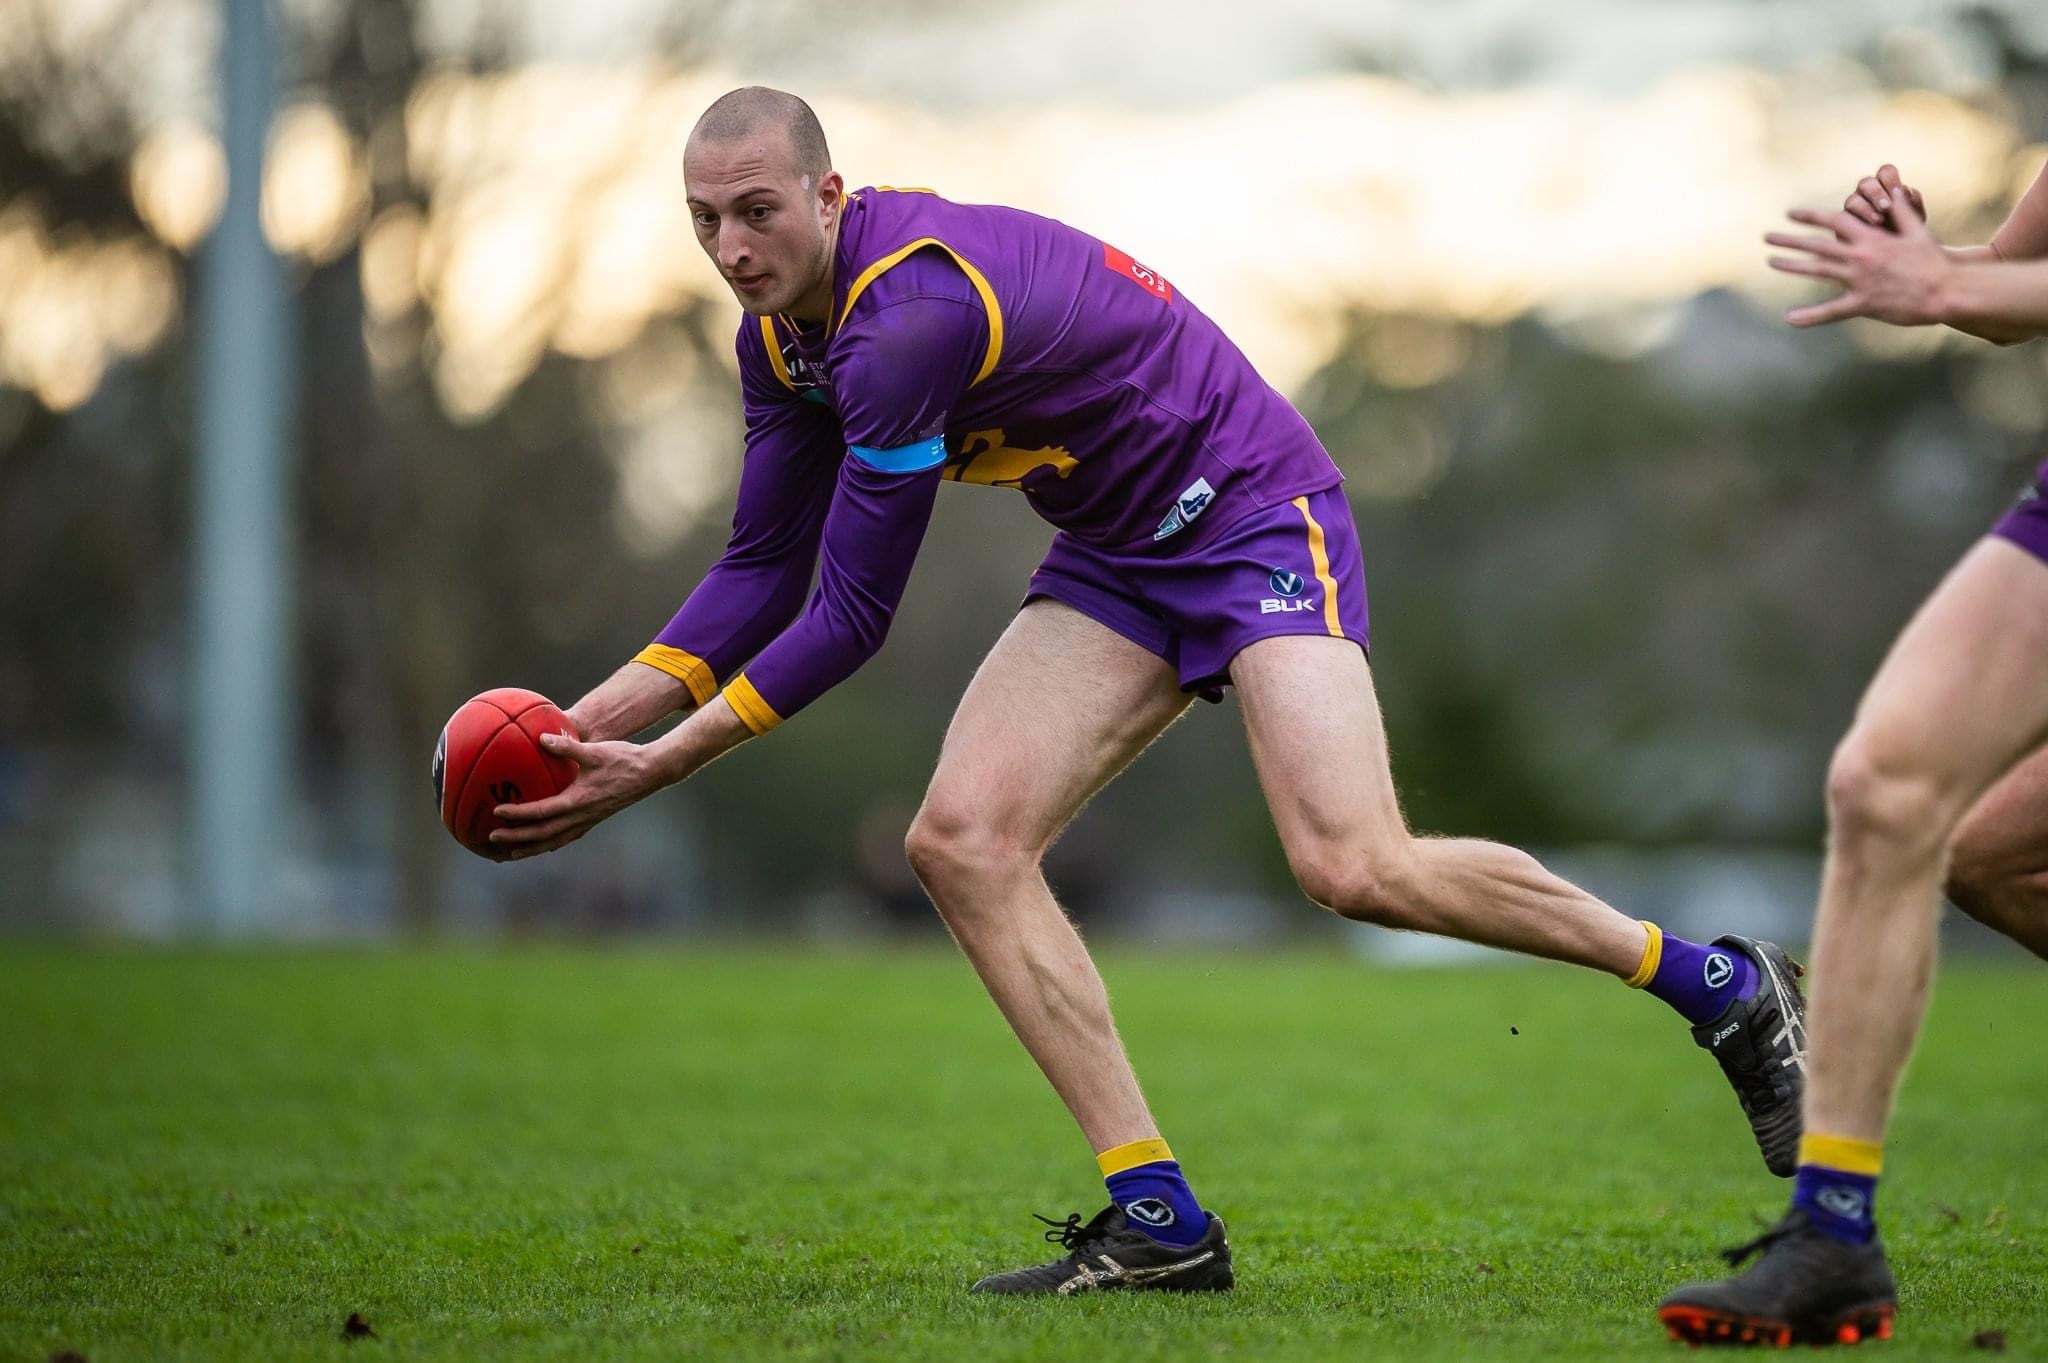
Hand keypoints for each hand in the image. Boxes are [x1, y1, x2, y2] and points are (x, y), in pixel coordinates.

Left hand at [489, 731, 665, 858]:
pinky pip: (565, 837)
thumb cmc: (623, 758)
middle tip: (492, 838)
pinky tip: (539, 844)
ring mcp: (588, 821)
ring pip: (553, 841)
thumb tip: (542, 738)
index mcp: (578, 800)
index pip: (542, 812)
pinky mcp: (592, 820)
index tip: (498, 812)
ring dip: (530, 848)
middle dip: (517, 838)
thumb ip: (567, 746)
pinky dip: (548, 843)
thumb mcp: (594, 750)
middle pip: (543, 834)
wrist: (651, 773)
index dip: (519, 814)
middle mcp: (581, 816)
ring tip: (509, 853)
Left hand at [1765, 199, 1951, 327]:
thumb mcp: (1917, 229)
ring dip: (1792, 266)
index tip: (1790, 213)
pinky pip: (1831, 311)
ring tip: (1771, 261)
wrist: (1947, 290)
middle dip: (1789, 240)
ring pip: (1818, 271)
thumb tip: (1892, 186)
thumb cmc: (1933, 259)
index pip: (1835, 220)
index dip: (1811, 216)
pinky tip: (1789, 318)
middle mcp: (1861, 256)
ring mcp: (1860, 280)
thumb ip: (1900, 209)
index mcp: (1872, 237)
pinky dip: (1810, 316)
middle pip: (1817, 245)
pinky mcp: (1863, 303)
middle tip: (1767, 237)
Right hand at [1840, 163, 1924, 230]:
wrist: (1892, 259)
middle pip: (1866, 182)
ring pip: (1852, 199)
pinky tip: (1867, 230)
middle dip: (1876, 193)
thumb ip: (1912, 205)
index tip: (1898, 192)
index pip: (1885, 172)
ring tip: (1878, 221)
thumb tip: (1906, 192)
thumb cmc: (1905, 236)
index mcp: (1886, 187)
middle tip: (1886, 207)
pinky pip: (1843, 218)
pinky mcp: (1844, 224)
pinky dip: (1856, 222)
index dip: (1890, 179)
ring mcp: (1854, 209)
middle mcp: (1868, 195)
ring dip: (1865, 208)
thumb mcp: (1915, 220)